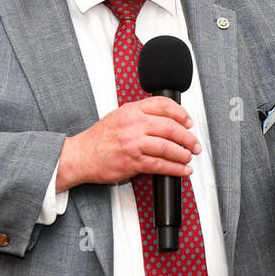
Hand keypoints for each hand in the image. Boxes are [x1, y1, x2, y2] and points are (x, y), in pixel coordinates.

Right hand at [56, 97, 200, 190]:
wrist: (80, 156)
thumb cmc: (99, 138)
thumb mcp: (119, 116)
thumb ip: (141, 114)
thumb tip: (167, 119)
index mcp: (132, 110)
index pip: (163, 105)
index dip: (181, 113)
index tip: (188, 122)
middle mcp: (134, 125)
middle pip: (170, 127)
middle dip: (187, 137)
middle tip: (194, 143)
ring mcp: (133, 144)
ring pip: (167, 147)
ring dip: (183, 154)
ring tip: (188, 157)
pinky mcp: (132, 162)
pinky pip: (160, 165)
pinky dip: (175, 169)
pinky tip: (182, 170)